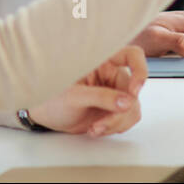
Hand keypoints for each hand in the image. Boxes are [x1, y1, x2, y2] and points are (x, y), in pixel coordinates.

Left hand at [26, 45, 146, 136]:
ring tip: (95, 128)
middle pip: (133, 90)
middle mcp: (110, 74)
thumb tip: (128, 101)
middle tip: (102, 123)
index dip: (140, 70)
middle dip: (120, 112)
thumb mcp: (74, 96)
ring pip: (133, 107)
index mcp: (101, 61)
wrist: (44, 116)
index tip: (133, 91)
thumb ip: (101, 97)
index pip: (132, 55)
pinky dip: (116, 127)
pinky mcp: (113, 108)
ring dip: (117, 122)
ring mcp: (113, 92)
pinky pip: (128, 118)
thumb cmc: (51, 97)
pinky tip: (98, 129)